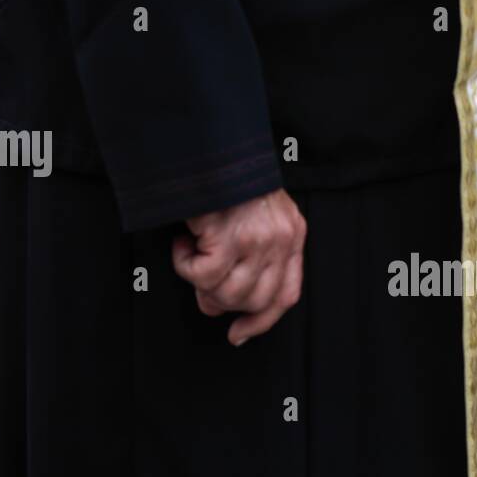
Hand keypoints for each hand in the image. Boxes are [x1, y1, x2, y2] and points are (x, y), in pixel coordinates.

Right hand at [171, 189, 305, 344]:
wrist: (210, 143)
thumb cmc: (225, 176)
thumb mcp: (256, 212)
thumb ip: (250, 254)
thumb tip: (216, 303)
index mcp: (292, 234)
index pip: (286, 294)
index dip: (262, 320)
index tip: (240, 333)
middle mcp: (280, 239)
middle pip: (255, 301)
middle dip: (222, 301)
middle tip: (200, 282)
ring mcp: (257, 240)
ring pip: (228, 294)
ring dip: (200, 281)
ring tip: (191, 251)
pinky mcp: (229, 236)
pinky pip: (203, 276)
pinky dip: (184, 263)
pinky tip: (184, 241)